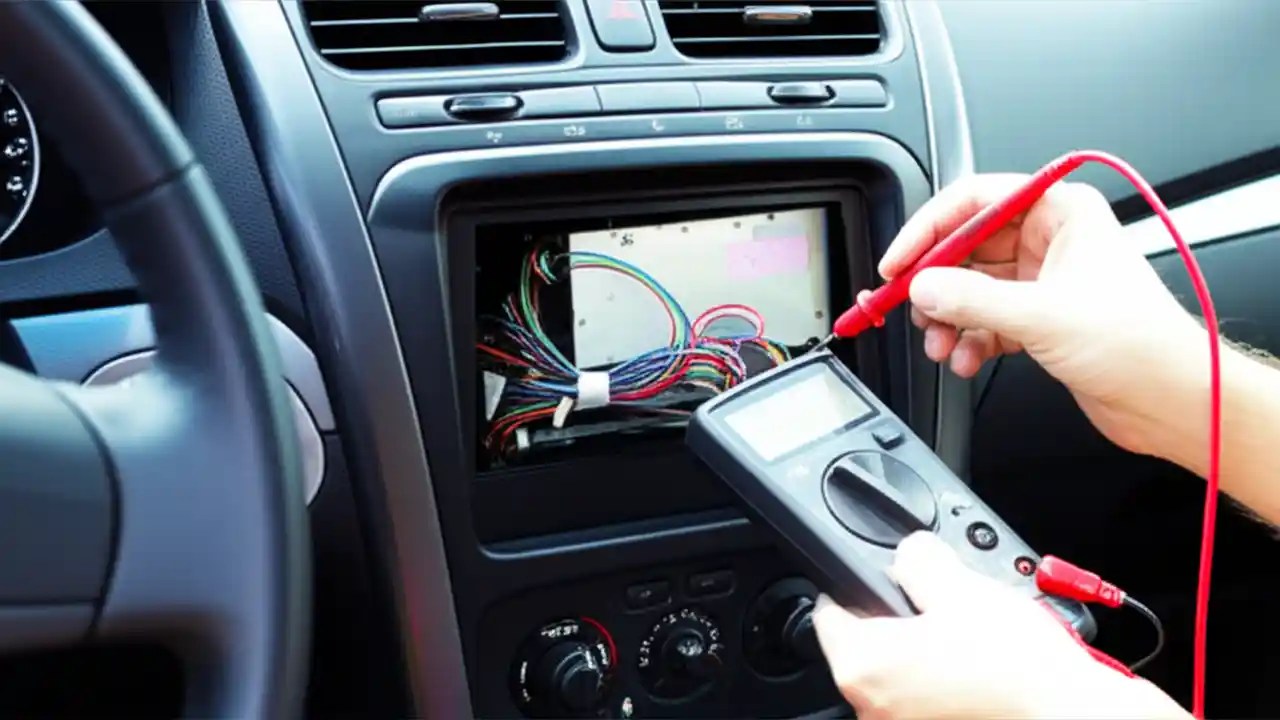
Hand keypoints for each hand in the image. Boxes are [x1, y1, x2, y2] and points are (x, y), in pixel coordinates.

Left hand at [811, 532, 1189, 719]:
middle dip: (899, 617)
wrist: (1076, 717)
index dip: (857, 583)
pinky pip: (926, 699)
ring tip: (969, 634)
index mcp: (863, 666)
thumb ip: (919, 559)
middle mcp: (872, 707)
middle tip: (940, 601)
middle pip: (867, 643)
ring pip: (901, 672)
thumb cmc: (1019, 666)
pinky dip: (944, 681)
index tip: (877, 575)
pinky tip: (979, 665)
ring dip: (925, 650)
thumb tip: (909, 553)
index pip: (829, 612)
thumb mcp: (961, 586)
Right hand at [875, 174, 1209, 458]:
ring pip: (971, 288)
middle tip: (910, 308)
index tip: (899, 261)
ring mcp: (1044, 279)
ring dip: (949, 319)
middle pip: (967, 247)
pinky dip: (969, 340)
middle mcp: (1050, 240)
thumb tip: (923, 288)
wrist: (1170, 399)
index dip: (928, 228)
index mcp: (1061, 212)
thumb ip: (972, 301)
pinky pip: (985, 319)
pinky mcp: (1040, 318)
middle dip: (936, 284)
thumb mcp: (1043, 316)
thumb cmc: (1138, 344)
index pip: (975, 200)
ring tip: (940, 344)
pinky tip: (966, 359)